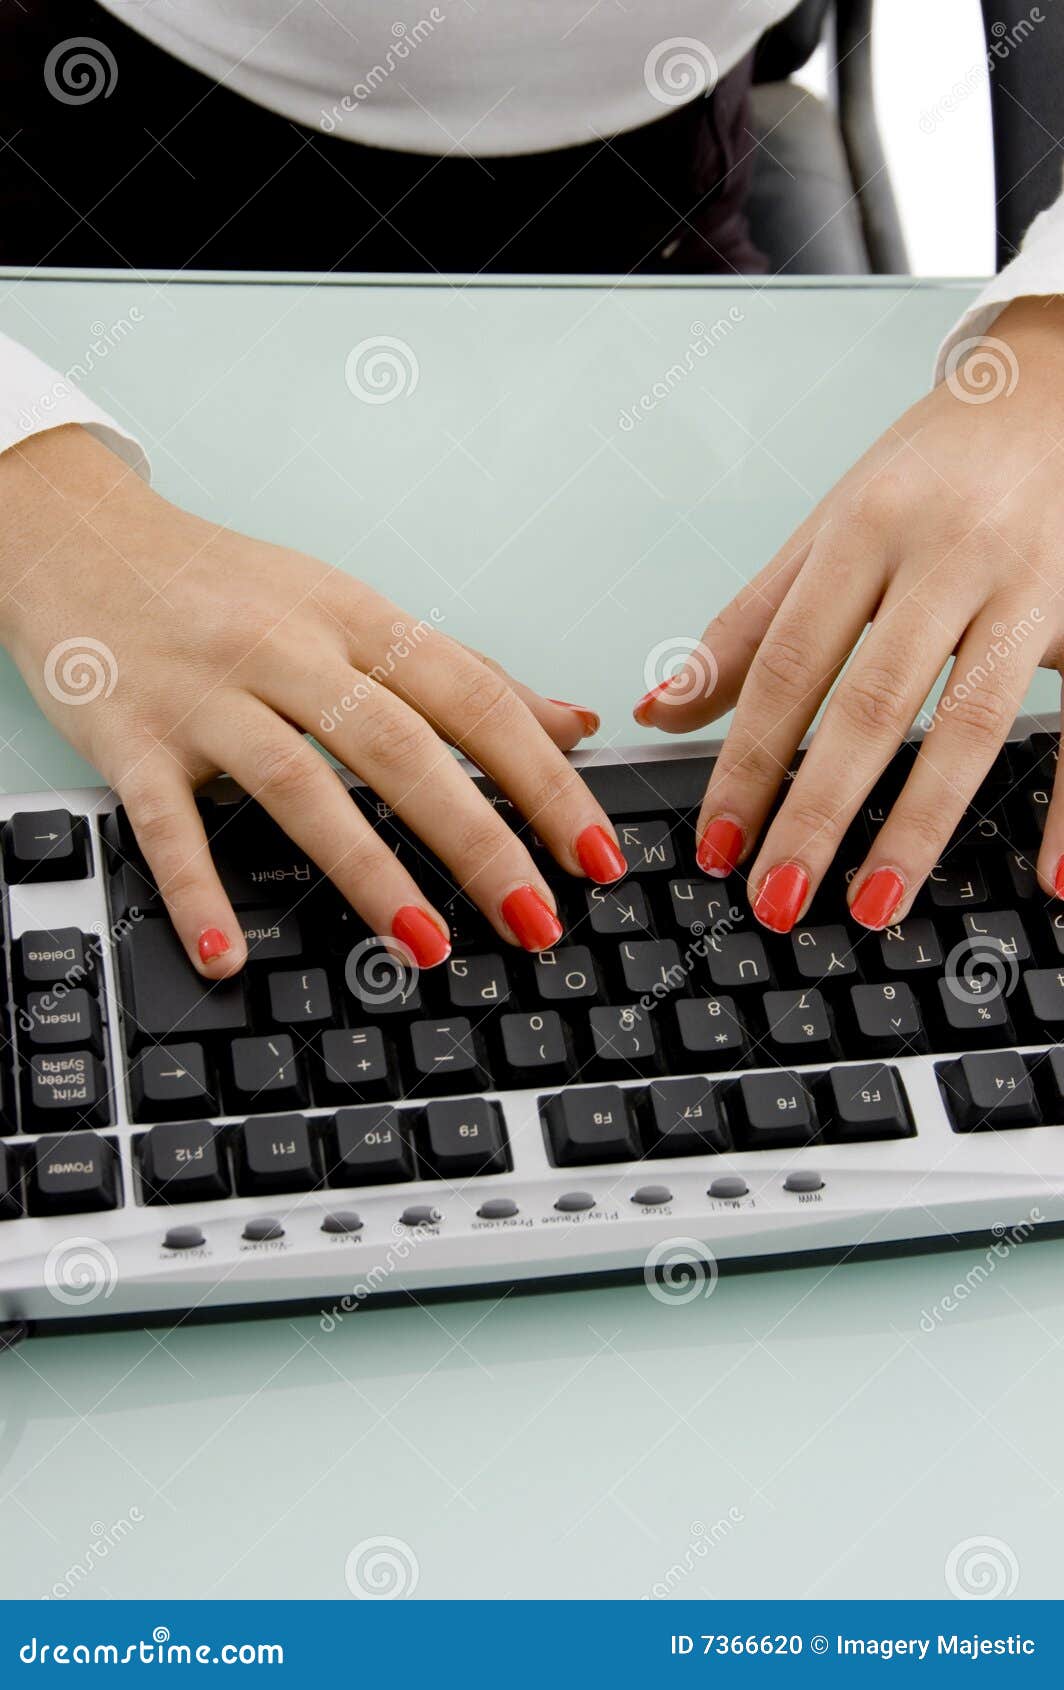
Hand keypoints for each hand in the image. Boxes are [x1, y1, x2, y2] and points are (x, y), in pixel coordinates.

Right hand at [0, 425, 625, 975]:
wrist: (78, 535)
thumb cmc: (228, 585)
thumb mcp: (352, 608)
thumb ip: (461, 672)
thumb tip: (572, 723)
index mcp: (356, 618)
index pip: (472, 698)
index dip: (543, 779)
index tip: (595, 852)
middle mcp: (287, 650)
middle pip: (401, 747)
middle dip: (480, 840)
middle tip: (536, 919)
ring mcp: (205, 694)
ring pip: (298, 784)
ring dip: (368, 873)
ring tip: (427, 946)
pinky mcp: (128, 737)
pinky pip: (164, 824)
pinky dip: (197, 893)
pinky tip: (232, 955)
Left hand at [635, 295, 1063, 930]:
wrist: (1055, 384)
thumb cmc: (936, 467)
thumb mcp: (830, 527)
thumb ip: (749, 626)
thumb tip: (660, 711)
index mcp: (866, 529)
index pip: (787, 663)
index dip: (746, 760)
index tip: (719, 842)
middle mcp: (948, 554)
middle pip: (873, 704)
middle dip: (819, 813)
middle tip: (777, 899)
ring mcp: (1032, 584)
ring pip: (975, 721)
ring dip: (921, 825)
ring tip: (874, 906)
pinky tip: (1053, 877)